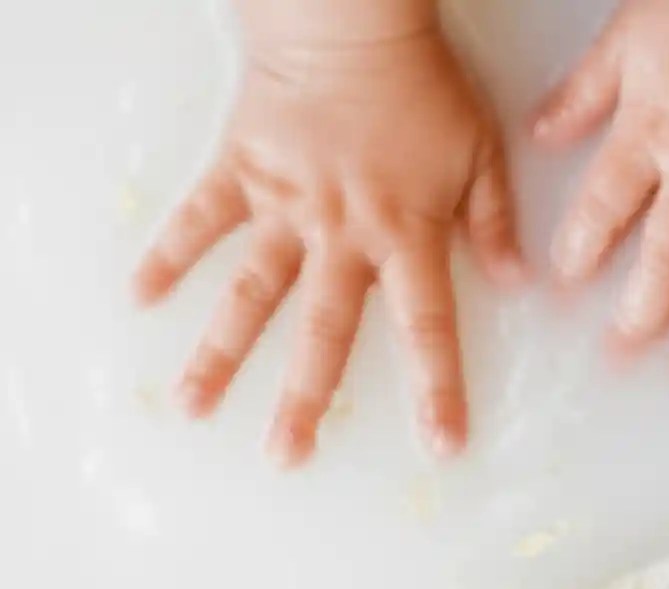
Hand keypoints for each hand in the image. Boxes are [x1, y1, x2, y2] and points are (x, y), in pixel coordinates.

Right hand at [133, 29, 523, 466]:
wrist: (352, 24)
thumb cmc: (422, 85)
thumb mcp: (480, 152)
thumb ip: (492, 222)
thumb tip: (518, 283)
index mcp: (406, 234)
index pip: (426, 326)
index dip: (436, 389)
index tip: (440, 444)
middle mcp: (341, 235)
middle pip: (322, 332)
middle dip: (305, 400)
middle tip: (285, 456)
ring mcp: (283, 208)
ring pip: (250, 293)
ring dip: (221, 352)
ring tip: (194, 407)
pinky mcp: (240, 173)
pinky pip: (199, 220)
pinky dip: (169, 254)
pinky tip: (141, 296)